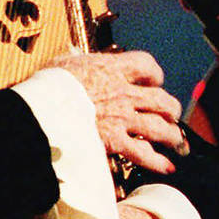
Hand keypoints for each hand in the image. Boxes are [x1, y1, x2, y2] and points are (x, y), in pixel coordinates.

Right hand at [50, 49, 184, 173]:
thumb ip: (74, 59)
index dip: (154, 74)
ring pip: (161, 127)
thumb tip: (74, 53)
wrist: (40, 109)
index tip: (153, 81)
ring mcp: (122, 118)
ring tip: (177, 144)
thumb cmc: (47, 85)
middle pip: (162, 99)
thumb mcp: (60, 63)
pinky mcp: (115, 141)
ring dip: (173, 137)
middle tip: (171, 117)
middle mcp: (123, 92)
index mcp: (111, 69)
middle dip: (171, 110)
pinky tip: (165, 166)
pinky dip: (158, 161)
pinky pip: (145, 153)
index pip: (146, 65)